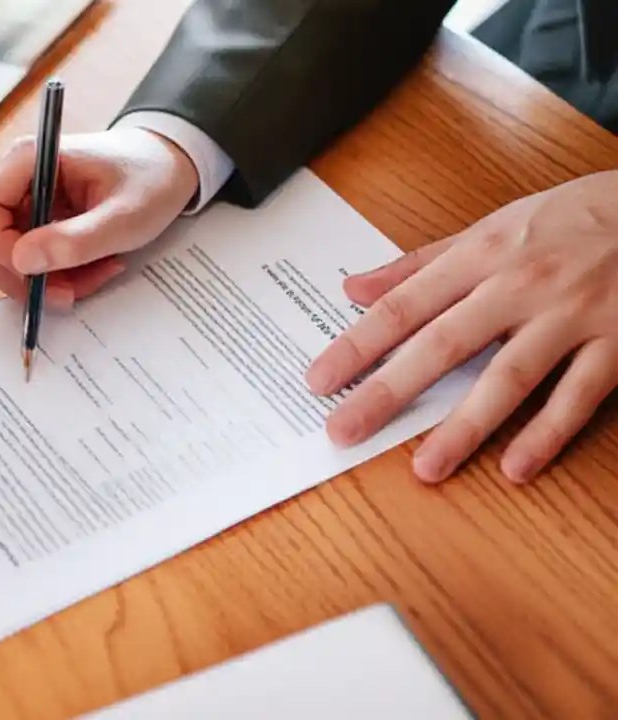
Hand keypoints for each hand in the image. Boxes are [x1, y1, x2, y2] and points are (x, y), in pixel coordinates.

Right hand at [0, 127, 200, 308]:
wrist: (170, 164)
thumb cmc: (151, 178)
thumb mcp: (124, 216)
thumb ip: (76, 239)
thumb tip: (23, 260)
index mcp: (26, 161)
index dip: (0, 253)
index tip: (41, 276)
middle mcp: (14, 179)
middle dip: (25, 277)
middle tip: (69, 293)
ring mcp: (22, 201)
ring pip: (7, 258)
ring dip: (44, 281)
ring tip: (92, 277)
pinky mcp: (35, 219)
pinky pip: (29, 259)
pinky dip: (57, 276)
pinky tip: (91, 269)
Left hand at [306, 170, 617, 483]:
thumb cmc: (571, 218)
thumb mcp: (492, 226)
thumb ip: (420, 263)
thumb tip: (354, 289)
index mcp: (482, 254)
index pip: (404, 305)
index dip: (357, 345)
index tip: (318, 381)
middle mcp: (520, 285)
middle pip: (443, 344)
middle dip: (387, 391)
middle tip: (343, 430)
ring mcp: (571, 315)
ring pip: (509, 377)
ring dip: (465, 427)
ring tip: (425, 468)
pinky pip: (579, 395)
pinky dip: (548, 433)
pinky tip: (516, 468)